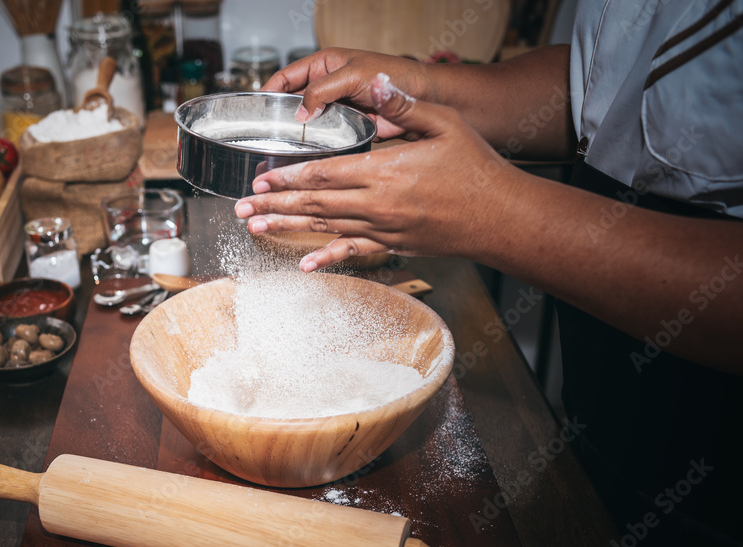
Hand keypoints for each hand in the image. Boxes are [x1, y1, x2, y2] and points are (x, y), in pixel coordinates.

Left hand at [238, 73, 522, 270]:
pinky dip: (327, 258)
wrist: (501, 217)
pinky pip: (353, 252)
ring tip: (256, 228)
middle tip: (243, 207)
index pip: (325, 174)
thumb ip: (405, 106)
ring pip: (325, 229)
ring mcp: (383, 229)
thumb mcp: (445, 124)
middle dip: (275, 204)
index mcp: (385, 171)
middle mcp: (378, 205)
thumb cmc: (477, 169)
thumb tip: (377, 84)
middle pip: (315, 204)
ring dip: (288, 228)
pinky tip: (304, 264)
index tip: (262, 178)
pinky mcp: (393, 245)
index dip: (289, 177)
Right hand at [263, 48, 436, 140]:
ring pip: (306, 122)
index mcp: (323, 66)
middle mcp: (325, 87)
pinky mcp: (343, 128)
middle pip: (292, 102)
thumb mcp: (351, 76)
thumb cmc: (391, 75)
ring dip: (296, 134)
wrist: (418, 98)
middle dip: (279, 117)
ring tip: (279, 148)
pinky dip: (313, 145)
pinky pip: (322, 137)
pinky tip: (303, 155)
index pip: (286, 77)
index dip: (269, 91)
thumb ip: (322, 91)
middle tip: (265, 134)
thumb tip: (299, 111)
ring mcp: (333, 109)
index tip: (255, 108)